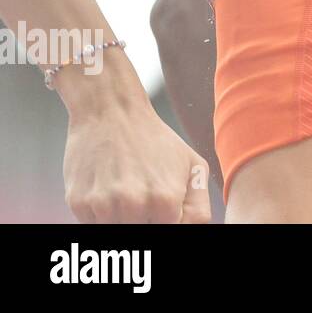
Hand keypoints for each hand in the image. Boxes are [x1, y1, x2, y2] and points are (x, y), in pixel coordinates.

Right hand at [64, 103, 212, 222]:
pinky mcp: (78, 203)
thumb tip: (190, 231)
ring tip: (126, 188)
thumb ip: (198, 207)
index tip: (161, 207)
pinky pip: (92, 224)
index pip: (168, 234)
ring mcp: (103, 205)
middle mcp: (134, 205)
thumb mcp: (193, 166)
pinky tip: (107, 186)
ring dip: (120, 217)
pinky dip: (100, 213)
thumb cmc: (156, 140)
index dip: (165, 221)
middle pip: (140, 235)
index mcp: (166, 200)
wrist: (112, 111)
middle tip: (142, 192)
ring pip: (115, 231)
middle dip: (144, 220)